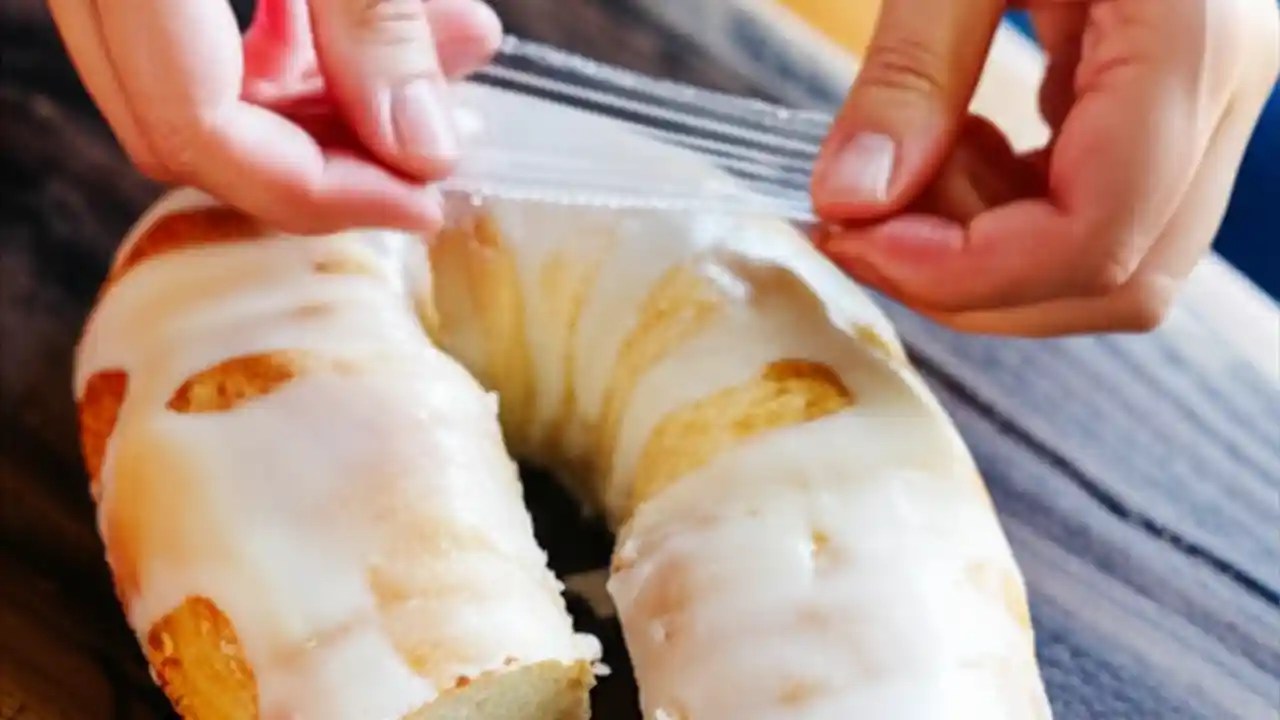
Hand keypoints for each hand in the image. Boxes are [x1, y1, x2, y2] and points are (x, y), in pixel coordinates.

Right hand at [48, 0, 502, 234]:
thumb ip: (377, 22)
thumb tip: (422, 149)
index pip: (199, 126)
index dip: (324, 186)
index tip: (423, 201)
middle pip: (188, 127)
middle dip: (328, 159)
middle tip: (431, 155)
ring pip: (190, 87)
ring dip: (325, 101)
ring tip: (442, 66)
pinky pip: (188, 37)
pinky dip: (281, 52)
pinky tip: (359, 37)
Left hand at [811, 0, 1279, 335]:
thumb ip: (910, 72)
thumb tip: (852, 200)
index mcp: (1191, 39)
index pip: (1095, 237)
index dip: (962, 273)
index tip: (852, 238)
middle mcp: (1230, 87)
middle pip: (1117, 276)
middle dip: (970, 277)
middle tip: (861, 221)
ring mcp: (1217, 97)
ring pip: (1116, 258)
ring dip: (987, 249)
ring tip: (908, 162)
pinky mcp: (1178, 99)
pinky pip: (1106, 207)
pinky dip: (1011, 209)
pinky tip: (956, 145)